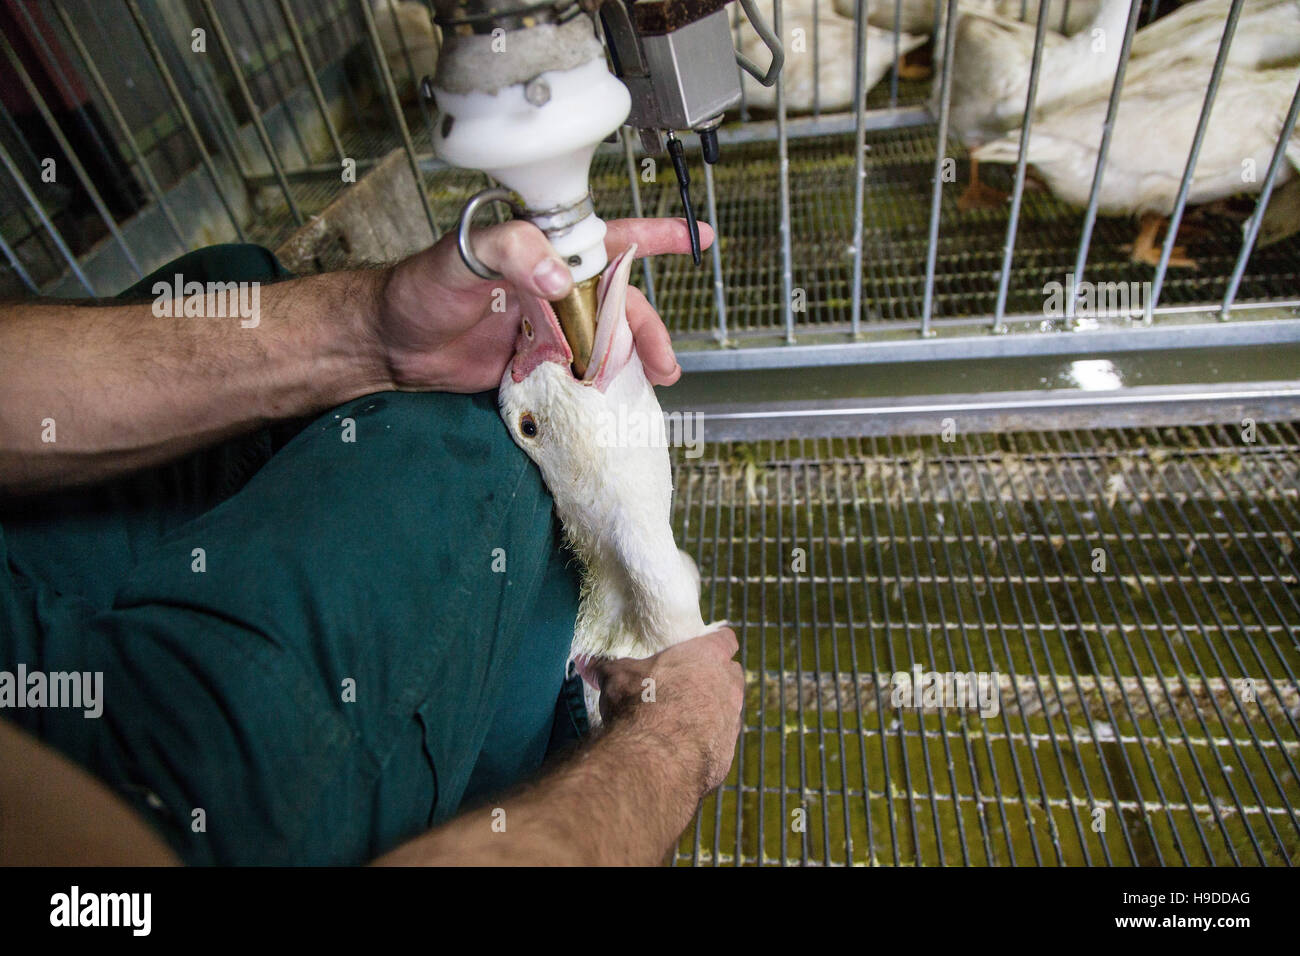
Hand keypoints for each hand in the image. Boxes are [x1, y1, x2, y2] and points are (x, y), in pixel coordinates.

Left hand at [374, 218, 713, 392]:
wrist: (389, 347)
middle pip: (617, 301)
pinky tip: (617, 399)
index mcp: (540, 249)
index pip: (605, 237)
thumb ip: (509, 252)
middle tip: (665, 361)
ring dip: (631, 360)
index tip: (695, 236)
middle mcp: (551, 285)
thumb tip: (561, 278)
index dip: (654, 235)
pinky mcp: (536, 363)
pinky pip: (579, 372)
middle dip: (648, 327)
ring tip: (655, 382)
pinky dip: (601, 386)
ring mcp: (546, 326)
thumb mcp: (458, 257)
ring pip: (604, 340)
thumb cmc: (416, 290)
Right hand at [587, 628, 743, 793]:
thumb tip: (585, 662)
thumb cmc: (640, 703)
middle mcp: (728, 686)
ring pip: (729, 711)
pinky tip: (682, 751)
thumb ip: (606, 667)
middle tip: (688, 687)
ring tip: (682, 723)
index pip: (725, 639)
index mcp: (707, 656)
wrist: (655, 757)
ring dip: (712, 714)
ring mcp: (731, 721)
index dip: (716, 643)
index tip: (706, 648)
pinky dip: (706, 745)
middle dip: (715, 680)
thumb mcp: (616, 677)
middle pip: (732, 675)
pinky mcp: (728, 754)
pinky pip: (720, 744)